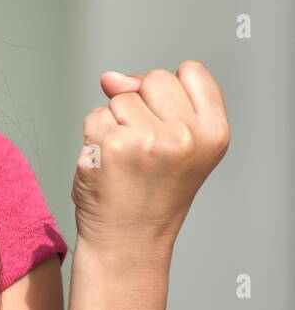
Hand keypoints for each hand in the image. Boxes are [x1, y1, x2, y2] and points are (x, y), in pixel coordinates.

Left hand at [71, 60, 229, 248]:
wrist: (129, 238)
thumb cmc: (150, 190)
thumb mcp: (176, 142)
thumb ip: (155, 100)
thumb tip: (110, 78)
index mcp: (213, 132)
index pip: (192, 71)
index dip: (172, 91)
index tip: (169, 122)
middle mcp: (186, 135)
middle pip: (153, 78)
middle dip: (141, 103)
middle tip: (145, 147)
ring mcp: (149, 139)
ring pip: (120, 96)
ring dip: (115, 121)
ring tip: (126, 158)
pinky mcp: (112, 144)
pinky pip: (95, 115)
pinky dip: (95, 135)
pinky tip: (107, 163)